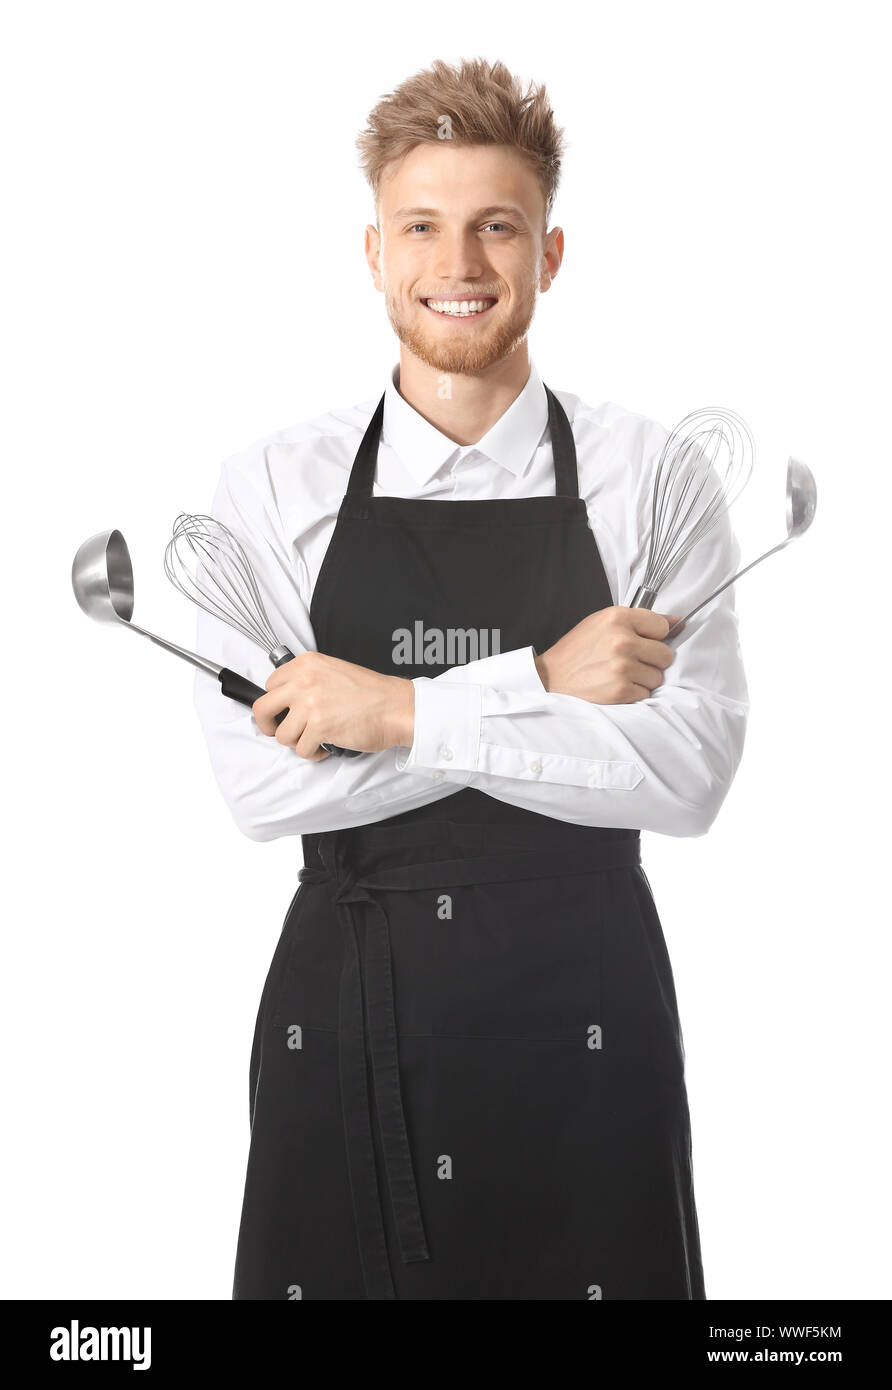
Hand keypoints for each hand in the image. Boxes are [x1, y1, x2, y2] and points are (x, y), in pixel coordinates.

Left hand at [252, 651, 414, 758]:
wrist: (396, 706)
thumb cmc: (371, 693)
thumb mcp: (334, 671)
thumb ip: (308, 679)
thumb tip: (286, 699)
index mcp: (306, 664)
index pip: (270, 685)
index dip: (275, 703)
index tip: (282, 712)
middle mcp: (304, 681)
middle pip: (262, 709)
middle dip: (269, 726)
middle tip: (282, 731)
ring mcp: (310, 705)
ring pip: (282, 736)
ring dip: (298, 742)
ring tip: (316, 739)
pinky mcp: (319, 728)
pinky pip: (301, 750)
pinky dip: (314, 753)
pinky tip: (327, 746)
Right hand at [533, 607, 684, 703]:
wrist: (551, 678)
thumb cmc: (578, 650)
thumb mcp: (603, 623)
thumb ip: (640, 621)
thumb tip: (678, 621)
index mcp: (618, 618)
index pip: (663, 627)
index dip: (654, 637)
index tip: (641, 642)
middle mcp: (623, 640)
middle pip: (665, 655)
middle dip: (651, 661)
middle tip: (630, 662)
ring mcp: (622, 667)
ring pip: (657, 677)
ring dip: (643, 679)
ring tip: (619, 675)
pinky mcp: (620, 691)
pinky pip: (646, 694)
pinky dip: (633, 693)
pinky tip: (615, 686)